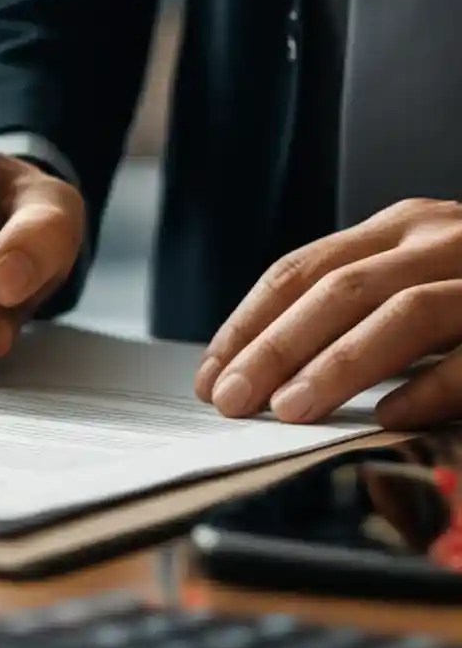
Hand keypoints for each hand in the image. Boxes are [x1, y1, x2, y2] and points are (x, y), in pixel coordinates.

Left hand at [196, 198, 461, 428]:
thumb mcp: (418, 276)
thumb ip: (358, 305)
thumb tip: (261, 371)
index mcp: (401, 230)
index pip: (302, 270)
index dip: (248, 324)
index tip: (209, 377)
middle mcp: (442, 240)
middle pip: (341, 288)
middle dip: (276, 347)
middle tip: (231, 400)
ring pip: (406, 311)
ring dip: (338, 364)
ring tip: (288, 410)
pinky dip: (430, 387)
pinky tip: (389, 417)